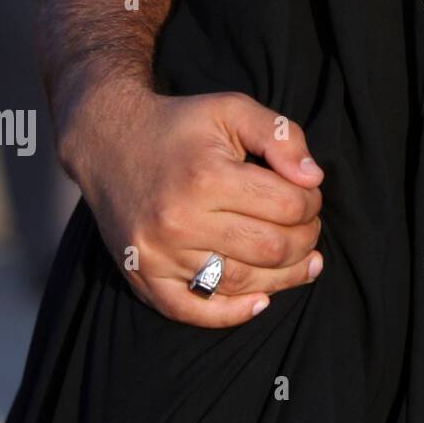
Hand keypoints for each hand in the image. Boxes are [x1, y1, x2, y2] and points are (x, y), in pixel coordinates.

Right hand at [58, 78, 323, 326]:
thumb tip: (314, 179)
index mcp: (206, 177)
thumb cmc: (181, 126)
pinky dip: (233, 313)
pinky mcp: (143, 276)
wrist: (109, 142)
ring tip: (303, 261)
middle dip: (305, 239)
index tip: (309, 194)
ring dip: (284, 277)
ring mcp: (158, 255)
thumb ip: (280, 136)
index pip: (287, 206)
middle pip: (271, 248)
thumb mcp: (233, 109)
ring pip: (243, 283)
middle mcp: (180, 221)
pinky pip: (195, 311)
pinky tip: (261, 300)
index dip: (311, 202)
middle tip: (308, 226)